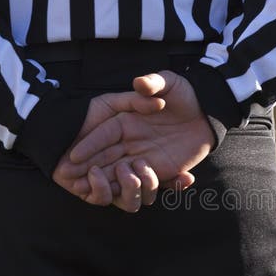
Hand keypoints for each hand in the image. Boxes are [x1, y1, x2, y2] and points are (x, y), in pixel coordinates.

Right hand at [64, 70, 214, 205]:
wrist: (207, 111)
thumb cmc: (184, 94)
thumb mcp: (170, 82)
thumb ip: (154, 82)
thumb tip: (140, 83)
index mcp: (126, 120)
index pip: (104, 134)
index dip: (89, 144)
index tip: (74, 155)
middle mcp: (130, 140)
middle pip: (105, 156)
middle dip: (87, 167)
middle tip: (69, 179)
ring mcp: (143, 154)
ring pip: (119, 172)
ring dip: (106, 181)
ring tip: (88, 190)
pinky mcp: (158, 167)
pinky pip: (142, 181)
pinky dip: (131, 187)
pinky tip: (117, 193)